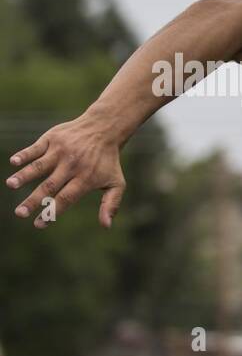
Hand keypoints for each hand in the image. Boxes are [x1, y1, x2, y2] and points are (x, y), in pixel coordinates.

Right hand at [6, 112, 127, 228]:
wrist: (104, 128)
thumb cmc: (108, 161)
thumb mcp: (117, 183)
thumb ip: (111, 204)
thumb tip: (106, 226)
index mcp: (85, 179)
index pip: (66, 199)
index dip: (52, 212)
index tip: (38, 225)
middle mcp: (72, 166)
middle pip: (50, 186)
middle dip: (34, 200)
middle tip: (19, 213)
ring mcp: (61, 151)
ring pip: (40, 166)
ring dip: (24, 175)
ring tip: (11, 185)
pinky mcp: (52, 139)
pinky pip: (36, 148)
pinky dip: (25, 154)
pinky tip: (14, 162)